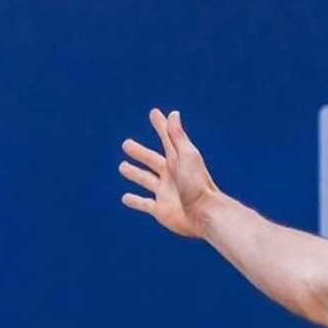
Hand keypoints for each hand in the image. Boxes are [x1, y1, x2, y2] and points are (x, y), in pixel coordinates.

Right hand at [119, 109, 219, 237]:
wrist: (205, 214)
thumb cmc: (197, 183)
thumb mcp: (187, 156)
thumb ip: (177, 136)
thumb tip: (173, 113)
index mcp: (178, 160)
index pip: (167, 139)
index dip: (160, 126)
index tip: (154, 113)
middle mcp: (171, 175)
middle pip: (151, 160)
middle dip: (140, 153)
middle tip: (126, 144)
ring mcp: (165, 192)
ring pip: (145, 180)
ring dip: (134, 173)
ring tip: (122, 167)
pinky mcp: (160, 210)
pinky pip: (144, 204)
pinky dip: (134, 201)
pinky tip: (125, 198)